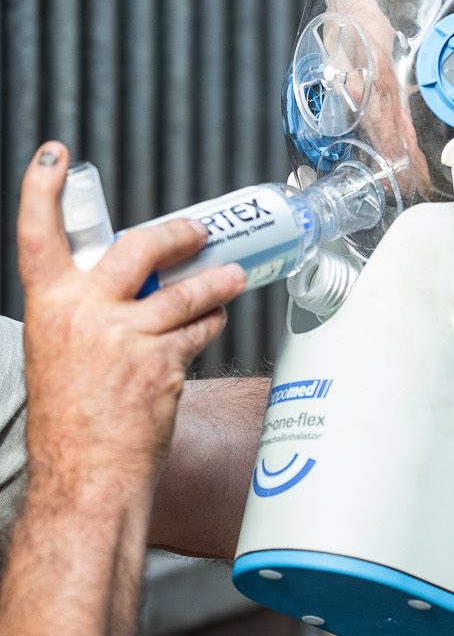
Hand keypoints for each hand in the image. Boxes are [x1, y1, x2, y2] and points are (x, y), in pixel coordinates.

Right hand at [18, 144, 247, 511]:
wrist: (84, 481)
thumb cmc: (72, 425)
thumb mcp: (60, 354)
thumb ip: (87, 313)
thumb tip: (129, 286)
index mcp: (48, 309)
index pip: (38, 236)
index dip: (42, 190)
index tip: (53, 155)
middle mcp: (83, 314)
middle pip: (140, 246)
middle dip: (179, 233)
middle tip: (199, 231)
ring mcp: (125, 336)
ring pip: (188, 288)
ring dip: (218, 281)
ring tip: (233, 277)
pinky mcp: (162, 360)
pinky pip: (200, 327)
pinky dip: (210, 325)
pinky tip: (210, 327)